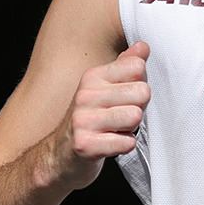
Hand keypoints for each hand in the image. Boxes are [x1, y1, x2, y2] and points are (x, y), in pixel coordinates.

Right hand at [50, 42, 148, 187]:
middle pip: (142, 92)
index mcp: (92, 76)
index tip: (125, 98)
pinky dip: (124, 146)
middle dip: (137, 109)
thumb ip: (125, 67)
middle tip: (120, 119)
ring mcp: (83, 120)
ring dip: (130, 129)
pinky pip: (127, 142)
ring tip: (114, 131)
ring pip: (135, 116)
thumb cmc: (89, 121)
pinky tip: (110, 145)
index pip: (137, 66)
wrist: (59, 158)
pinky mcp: (85, 145)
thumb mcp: (104, 89)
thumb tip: (144, 46)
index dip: (139, 85)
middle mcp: (85, 94)